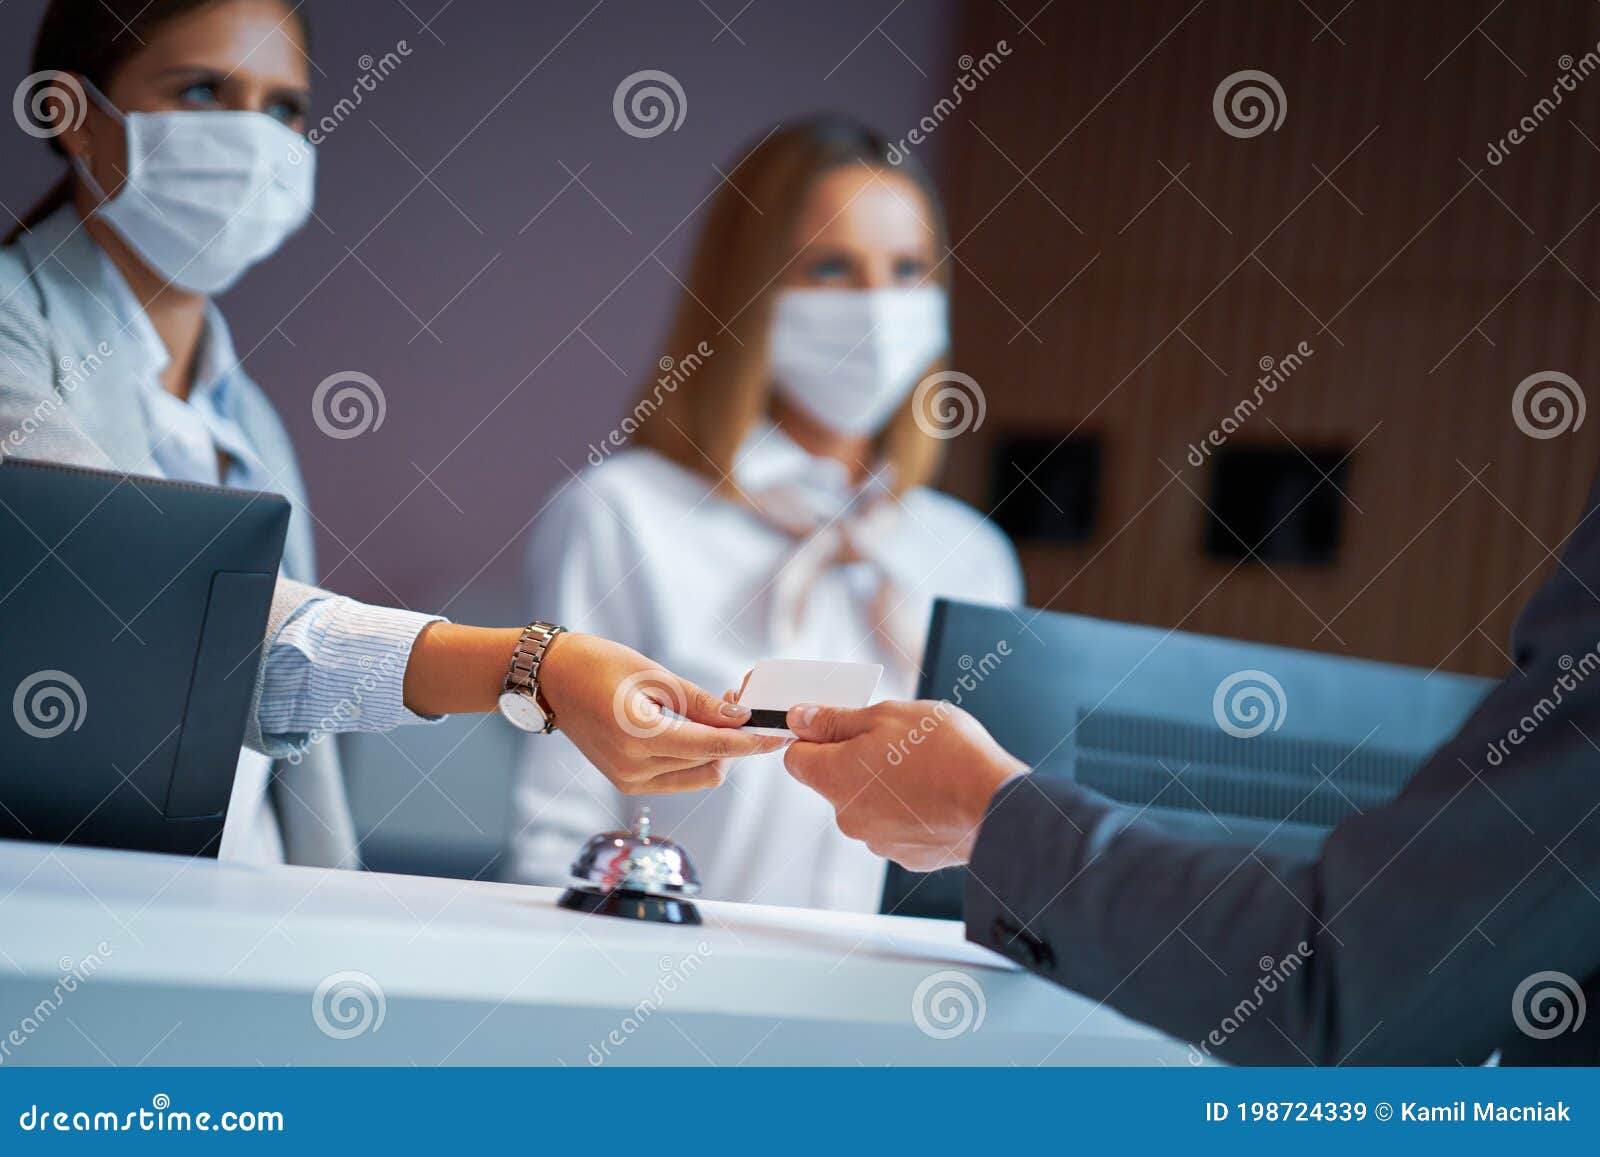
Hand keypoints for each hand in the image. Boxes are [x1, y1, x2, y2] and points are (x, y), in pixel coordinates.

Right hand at [539, 633, 786, 793]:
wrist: (550, 679)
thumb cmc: (598, 665)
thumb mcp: (654, 675)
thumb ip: (700, 703)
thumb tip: (740, 718)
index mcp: (638, 737)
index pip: (712, 747)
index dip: (751, 741)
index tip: (780, 733)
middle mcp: (633, 769)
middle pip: (711, 769)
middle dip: (735, 743)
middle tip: (739, 704)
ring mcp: (628, 780)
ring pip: (698, 776)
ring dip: (718, 751)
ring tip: (719, 712)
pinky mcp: (627, 782)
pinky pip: (678, 777)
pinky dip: (696, 757)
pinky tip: (698, 728)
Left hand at [783, 700, 1027, 870]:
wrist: (995, 804)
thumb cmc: (945, 754)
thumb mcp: (886, 715)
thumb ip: (836, 720)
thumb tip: (800, 718)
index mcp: (835, 778)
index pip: (797, 758)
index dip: (813, 736)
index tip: (837, 724)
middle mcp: (848, 816)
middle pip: (836, 781)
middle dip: (857, 759)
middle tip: (896, 740)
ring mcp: (878, 840)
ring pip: (868, 804)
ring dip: (885, 785)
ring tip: (924, 767)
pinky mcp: (907, 856)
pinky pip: (897, 826)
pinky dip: (909, 810)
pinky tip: (936, 794)